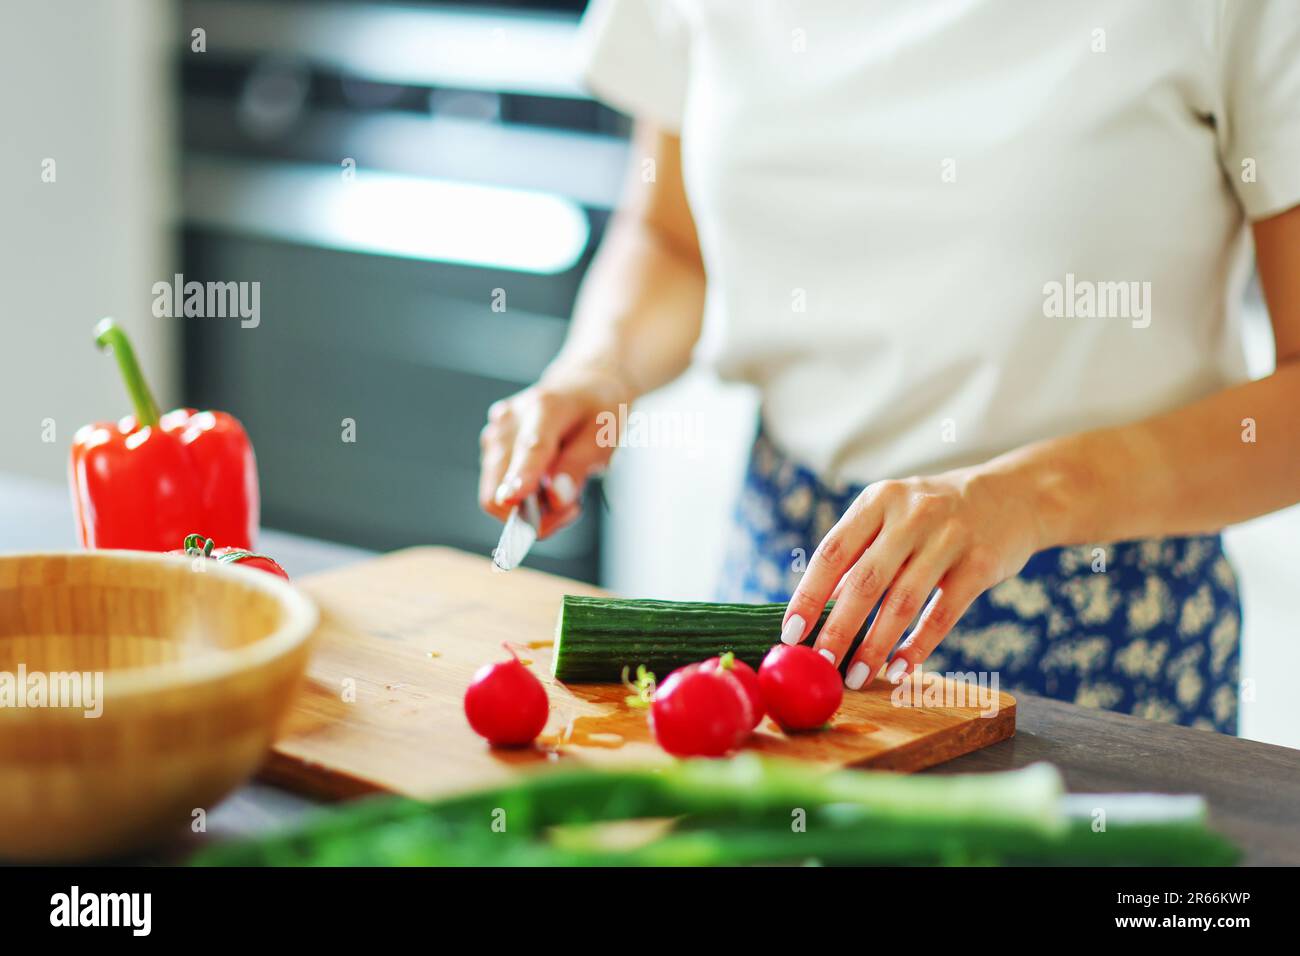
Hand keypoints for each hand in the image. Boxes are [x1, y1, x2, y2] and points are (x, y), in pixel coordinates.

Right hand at [478, 363, 631, 537]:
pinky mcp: (490, 445)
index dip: (522, 477)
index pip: (530, 447)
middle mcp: (511, 419)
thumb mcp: (603, 437)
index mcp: (545, 407)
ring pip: (496, 492)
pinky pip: (498, 488)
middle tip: (571, 507)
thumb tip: (555, 498)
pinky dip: (524, 499)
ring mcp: (496, 432)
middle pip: (500, 481)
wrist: (582, 388)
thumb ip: (578, 467)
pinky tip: (548, 485)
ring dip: (530, 507)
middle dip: (533, 511)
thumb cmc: (595, 410)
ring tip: (563, 490)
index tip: (514, 500)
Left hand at [780, 468, 1044, 689]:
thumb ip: (859, 556)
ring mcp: (949, 537)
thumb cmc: (935, 516)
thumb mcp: (893, 517)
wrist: (1014, 495)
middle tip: (819, 664)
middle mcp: (911, 514)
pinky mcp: (980, 563)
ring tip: (856, 677)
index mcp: (878, 500)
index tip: (790, 634)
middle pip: (865, 581)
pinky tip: (900, 669)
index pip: (833, 552)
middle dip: (837, 629)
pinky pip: (943, 613)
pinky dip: (919, 646)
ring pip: (902, 602)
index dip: (808, 595)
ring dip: (875, 646)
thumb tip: (817, 610)